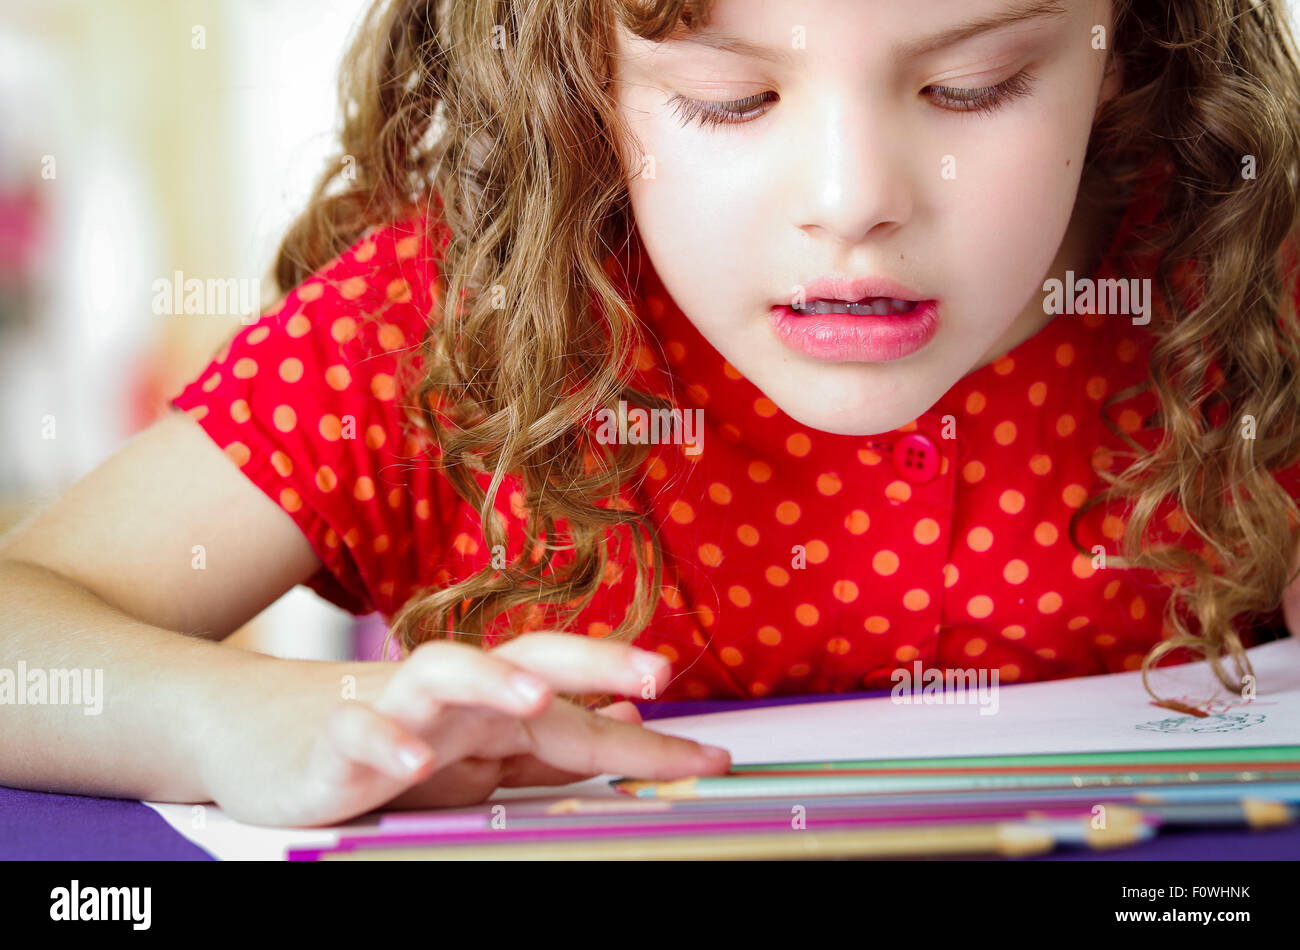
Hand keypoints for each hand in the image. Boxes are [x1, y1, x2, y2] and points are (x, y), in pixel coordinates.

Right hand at [202, 632, 730, 826]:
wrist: (259, 735)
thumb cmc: (385, 746)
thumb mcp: (474, 760)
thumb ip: (544, 752)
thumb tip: (625, 733)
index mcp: (494, 709)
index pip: (583, 716)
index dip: (649, 738)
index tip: (715, 757)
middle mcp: (455, 701)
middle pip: (529, 659)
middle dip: (596, 662)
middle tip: (658, 673)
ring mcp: (395, 713)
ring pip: (445, 674)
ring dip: (492, 680)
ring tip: (535, 697)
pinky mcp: (333, 743)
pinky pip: (357, 733)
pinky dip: (379, 738)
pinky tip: (403, 757)